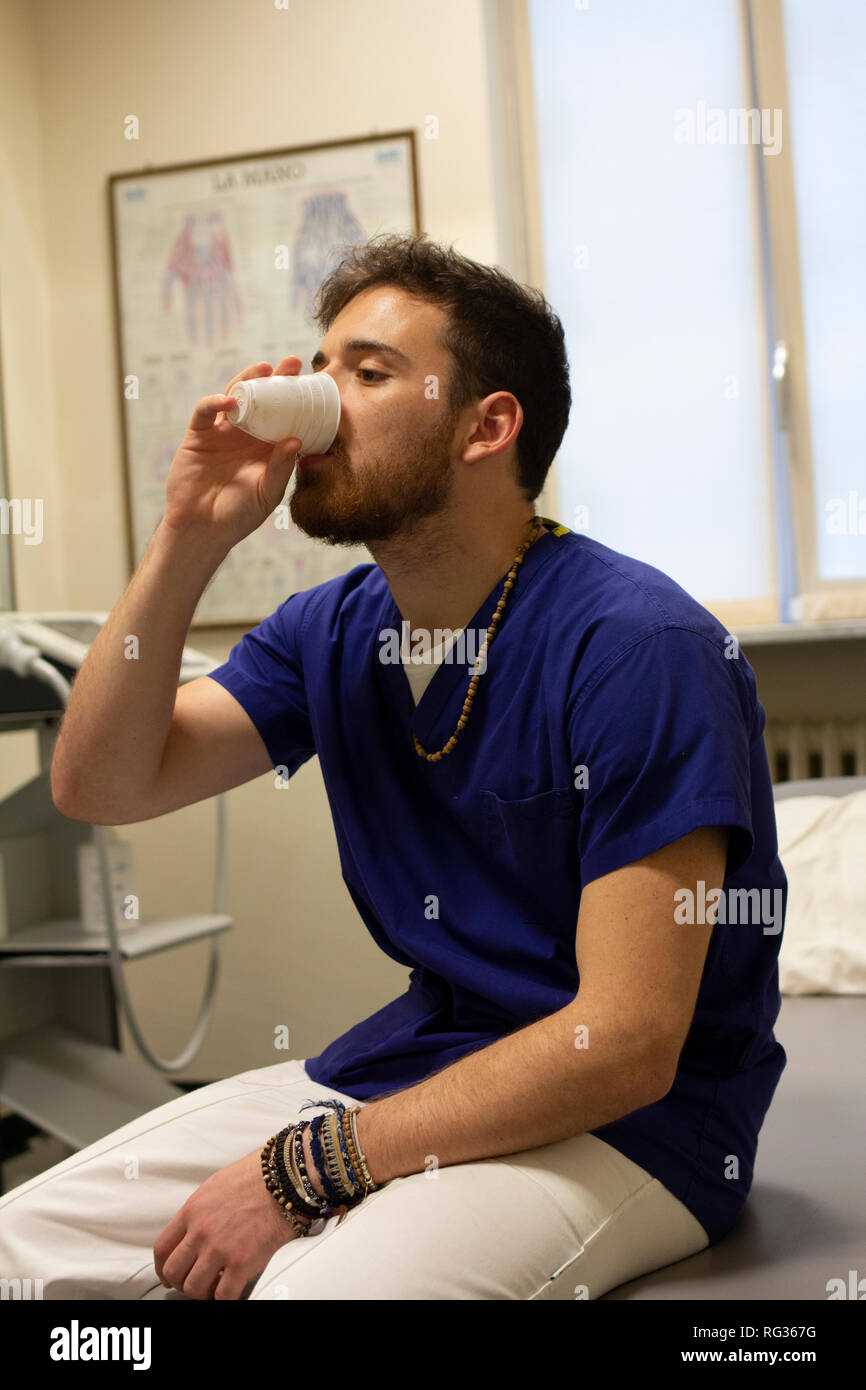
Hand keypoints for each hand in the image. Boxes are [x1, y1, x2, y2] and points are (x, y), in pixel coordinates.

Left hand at [153, 1146, 304, 1299]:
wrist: (285, 1176)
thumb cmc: (257, 1176)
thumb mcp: (216, 1186)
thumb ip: (201, 1210)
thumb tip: (196, 1228)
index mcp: (192, 1211)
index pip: (162, 1248)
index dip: (162, 1267)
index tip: (169, 1274)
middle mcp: (201, 1231)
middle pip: (173, 1272)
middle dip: (181, 1282)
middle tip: (192, 1282)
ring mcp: (219, 1248)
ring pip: (194, 1288)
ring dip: (203, 1292)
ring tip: (215, 1287)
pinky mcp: (242, 1262)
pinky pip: (223, 1296)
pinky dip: (225, 1298)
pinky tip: (233, 1290)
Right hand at [162, 357, 304, 552]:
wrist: (202, 529)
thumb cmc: (238, 515)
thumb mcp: (267, 494)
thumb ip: (281, 468)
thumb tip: (296, 439)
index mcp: (267, 448)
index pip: (285, 416)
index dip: (298, 400)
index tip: (314, 384)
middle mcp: (246, 436)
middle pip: (263, 400)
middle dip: (277, 380)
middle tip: (293, 364)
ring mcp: (222, 433)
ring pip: (235, 397)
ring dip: (248, 381)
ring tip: (264, 370)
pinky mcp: (199, 435)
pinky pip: (206, 411)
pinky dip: (215, 402)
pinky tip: (229, 401)